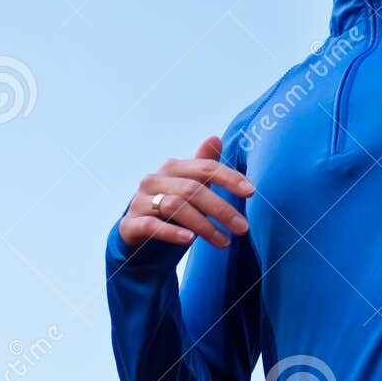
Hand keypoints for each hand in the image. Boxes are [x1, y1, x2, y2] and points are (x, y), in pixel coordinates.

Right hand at [118, 136, 255, 251]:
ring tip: (225, 242)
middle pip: (193, 189)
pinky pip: (151, 225)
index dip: (229, 178)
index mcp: (172, 168)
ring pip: (175, 207)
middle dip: (221, 209)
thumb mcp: (190, 190)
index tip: (251, 191)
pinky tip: (190, 240)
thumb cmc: (170, 211)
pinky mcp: (130, 224)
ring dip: (204, 226)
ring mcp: (139, 201)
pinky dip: (172, 232)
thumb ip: (203, 167)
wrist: (136, 237)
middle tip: (243, 228)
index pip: (205, 167)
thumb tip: (215, 138)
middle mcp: (154, 180)